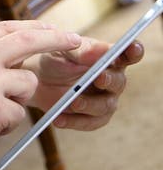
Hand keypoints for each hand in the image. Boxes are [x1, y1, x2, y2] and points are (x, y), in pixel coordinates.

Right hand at [0, 20, 81, 169]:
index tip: (53, 29)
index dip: (33, 27)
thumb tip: (19, 58)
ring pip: (28, 83)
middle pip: (27, 40)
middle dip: (56, 39)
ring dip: (19, 101)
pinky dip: (7, 125)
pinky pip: (19, 114)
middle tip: (75, 41)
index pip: (6, 28)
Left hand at [26, 36, 143, 130]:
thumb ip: (83, 50)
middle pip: (118, 82)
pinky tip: (59, 118)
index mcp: (108, 58)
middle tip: (98, 78)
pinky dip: (74, 121)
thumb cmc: (54, 58)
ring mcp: (104, 100)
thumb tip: (103, 48)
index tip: (133, 47)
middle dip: (109, 80)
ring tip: (72, 102)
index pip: (128, 54)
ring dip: (89, 104)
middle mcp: (111, 79)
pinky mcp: (92, 117)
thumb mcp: (64, 50)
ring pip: (105, 106)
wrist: (36, 79)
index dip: (133, 51)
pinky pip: (89, 122)